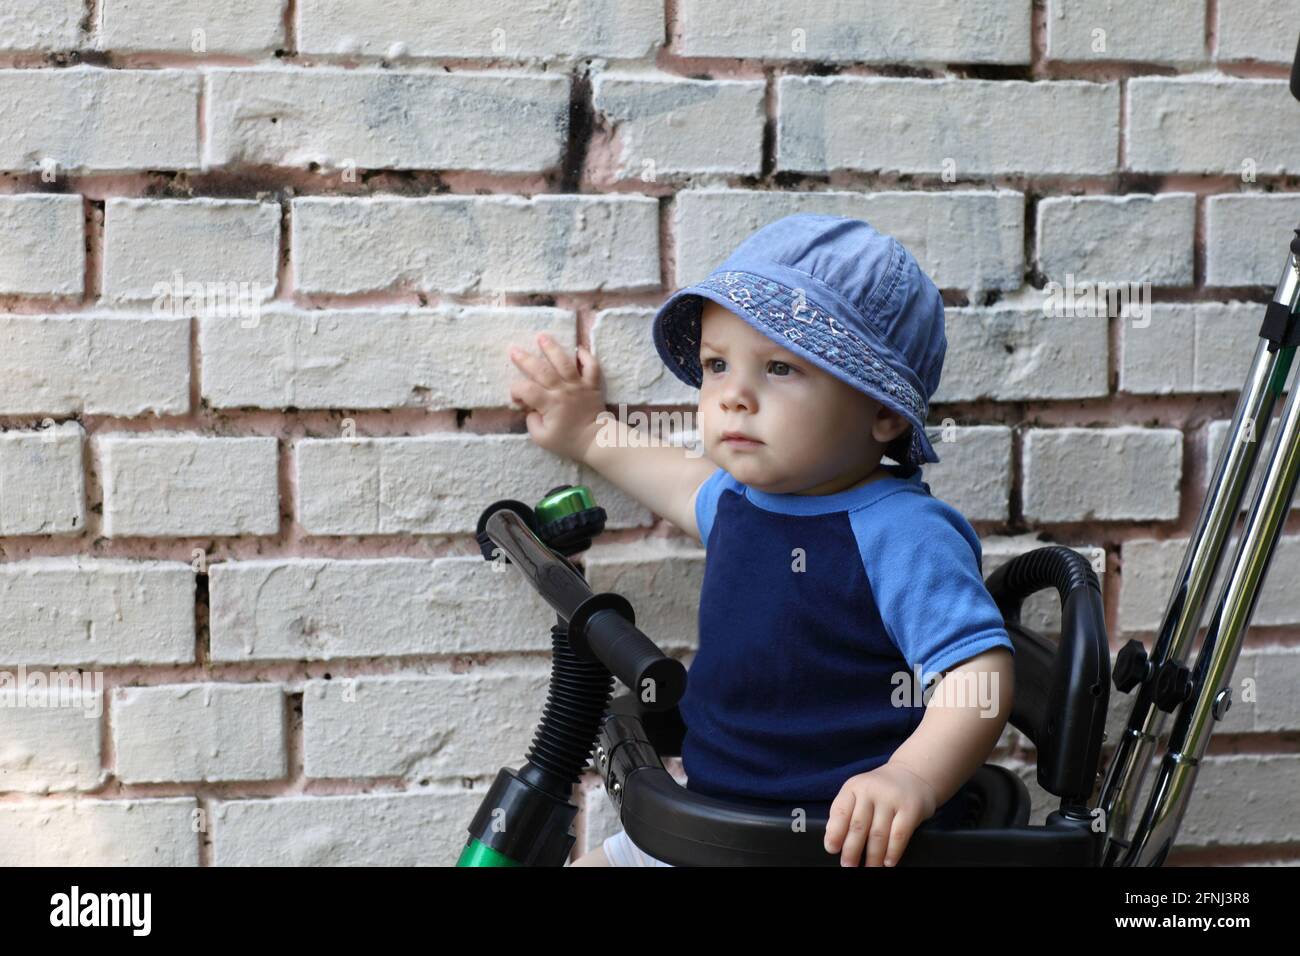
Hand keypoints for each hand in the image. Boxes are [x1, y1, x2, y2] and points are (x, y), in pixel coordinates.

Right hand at [507, 332, 606, 463]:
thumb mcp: (541, 439)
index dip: (516, 390)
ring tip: (542, 336)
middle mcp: (563, 391)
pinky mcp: (592, 385)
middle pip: (541, 370)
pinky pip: (592, 367)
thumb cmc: (568, 441)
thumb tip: (530, 408)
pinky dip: (586, 356)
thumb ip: (531, 422)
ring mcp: (578, 385)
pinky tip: (578, 348)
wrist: (596, 441)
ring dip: (552, 348)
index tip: (516, 397)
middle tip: (513, 349)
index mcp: (549, 404)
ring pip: (565, 363)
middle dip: (525, 359)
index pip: (526, 390)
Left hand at [823, 760, 938, 866]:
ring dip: (873, 856)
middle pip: (858, 825)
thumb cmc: (882, 790)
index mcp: (854, 787)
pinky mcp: (910, 808)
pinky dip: (893, 852)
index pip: (840, 811)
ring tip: (869, 868)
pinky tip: (888, 862)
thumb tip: (832, 837)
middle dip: (851, 850)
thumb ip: (846, 810)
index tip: (831, 849)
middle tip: (848, 866)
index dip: (834, 832)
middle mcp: (871, 790)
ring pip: (878, 834)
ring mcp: (891, 798)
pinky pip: (899, 835)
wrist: (914, 773)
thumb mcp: (860, 792)